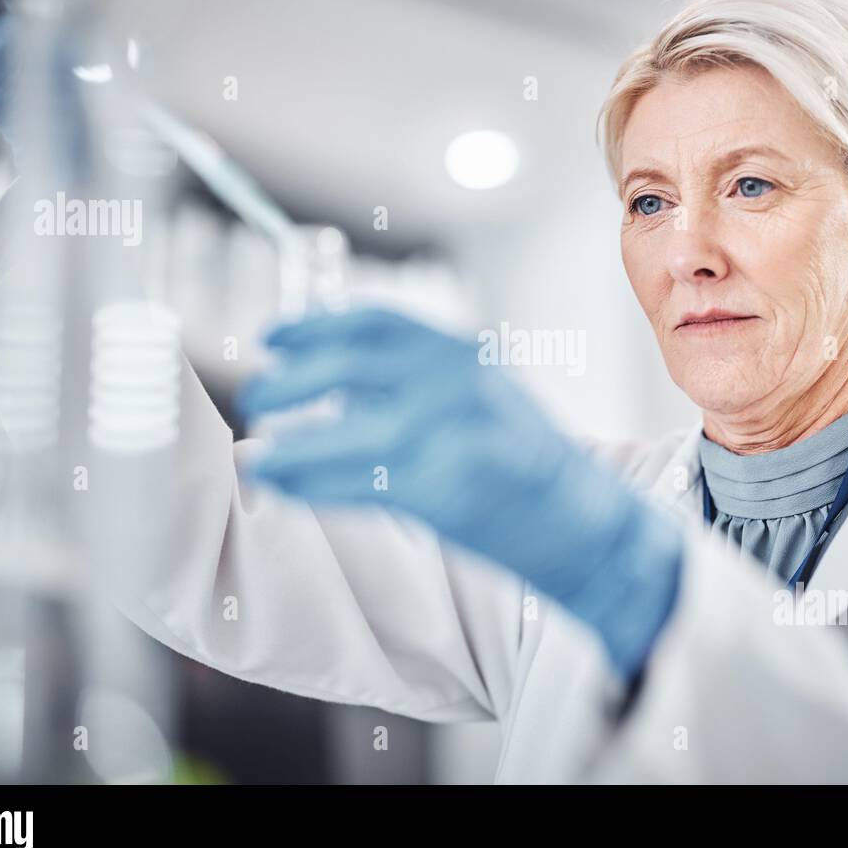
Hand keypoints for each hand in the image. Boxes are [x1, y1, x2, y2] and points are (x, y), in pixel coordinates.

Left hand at [238, 308, 683, 678]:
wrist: (589, 526)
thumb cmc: (528, 466)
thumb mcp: (484, 397)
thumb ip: (423, 381)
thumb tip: (335, 382)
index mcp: (465, 354)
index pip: (375, 322)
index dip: (312, 325)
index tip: (270, 336)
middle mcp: (459, 382)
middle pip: (349, 364)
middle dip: (290, 379)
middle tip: (258, 395)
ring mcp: (454, 433)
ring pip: (344, 430)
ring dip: (289, 444)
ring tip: (260, 456)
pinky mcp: (447, 489)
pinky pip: (360, 483)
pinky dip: (312, 483)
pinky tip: (283, 484)